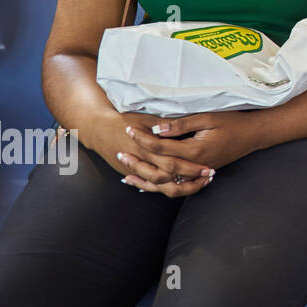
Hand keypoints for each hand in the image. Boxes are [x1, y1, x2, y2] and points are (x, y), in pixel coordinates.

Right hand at [90, 111, 215, 197]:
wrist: (98, 128)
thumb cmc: (123, 119)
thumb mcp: (147, 118)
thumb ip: (165, 125)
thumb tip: (184, 127)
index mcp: (147, 148)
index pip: (172, 163)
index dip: (190, 167)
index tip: (207, 167)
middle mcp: (141, 162)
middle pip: (168, 178)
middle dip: (190, 180)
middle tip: (208, 176)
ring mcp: (134, 170)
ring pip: (159, 187)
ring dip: (180, 188)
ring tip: (198, 184)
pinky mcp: (130, 174)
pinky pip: (149, 186)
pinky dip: (163, 188)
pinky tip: (179, 187)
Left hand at [125, 110, 263, 180]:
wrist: (253, 135)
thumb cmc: (232, 123)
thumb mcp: (208, 117)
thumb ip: (182, 124)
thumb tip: (158, 128)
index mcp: (195, 150)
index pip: (161, 147)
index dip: (143, 138)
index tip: (128, 129)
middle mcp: (195, 166)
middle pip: (159, 169)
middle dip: (138, 160)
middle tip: (119, 152)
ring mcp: (197, 172)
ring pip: (166, 183)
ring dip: (145, 178)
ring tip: (126, 174)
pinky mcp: (199, 174)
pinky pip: (176, 186)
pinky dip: (159, 186)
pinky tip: (146, 184)